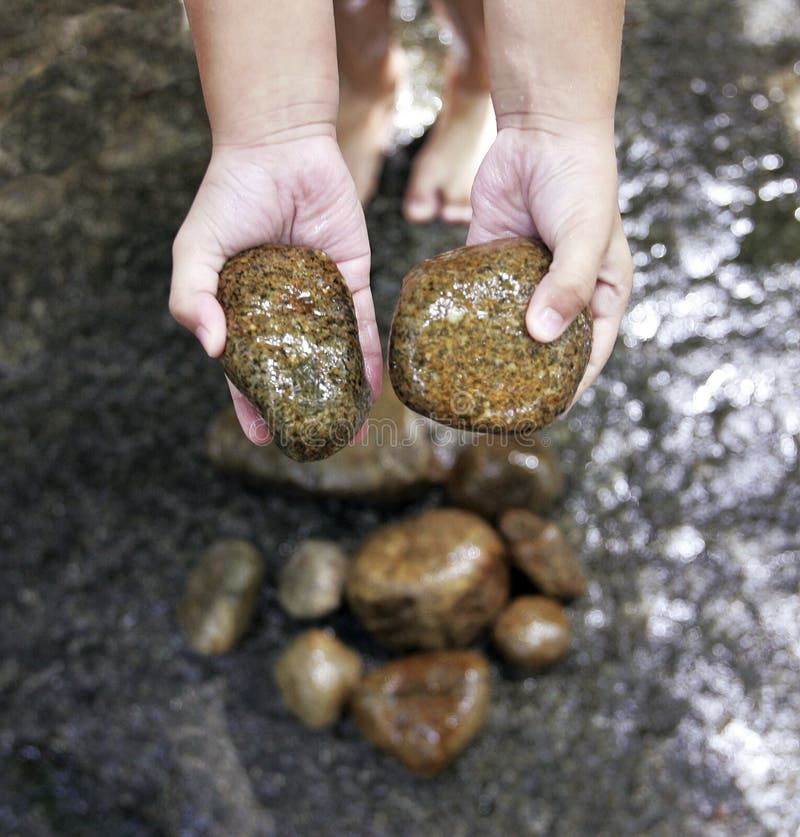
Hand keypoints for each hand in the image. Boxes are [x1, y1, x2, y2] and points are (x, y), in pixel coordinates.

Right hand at [169, 135, 381, 442]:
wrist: (279, 147)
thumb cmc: (229, 196)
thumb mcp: (195, 249)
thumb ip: (193, 296)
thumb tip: (213, 350)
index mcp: (243, 310)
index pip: (247, 367)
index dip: (252, 402)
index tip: (262, 437)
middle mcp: (283, 311)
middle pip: (296, 369)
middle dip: (305, 406)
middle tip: (317, 443)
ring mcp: (319, 298)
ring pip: (334, 354)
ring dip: (343, 392)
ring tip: (353, 430)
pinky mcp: (352, 278)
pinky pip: (363, 324)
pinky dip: (371, 355)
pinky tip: (376, 389)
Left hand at [467, 122, 632, 402]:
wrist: (543, 130)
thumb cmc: (580, 181)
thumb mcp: (584, 236)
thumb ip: (566, 285)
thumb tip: (542, 337)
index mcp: (599, 293)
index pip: (589, 353)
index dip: (571, 386)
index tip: (546, 414)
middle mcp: (562, 291)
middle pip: (547, 347)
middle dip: (527, 376)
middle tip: (499, 407)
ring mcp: (526, 278)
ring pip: (509, 325)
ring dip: (493, 350)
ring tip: (468, 382)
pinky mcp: (492, 259)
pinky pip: (480, 295)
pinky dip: (467, 315)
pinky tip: (448, 339)